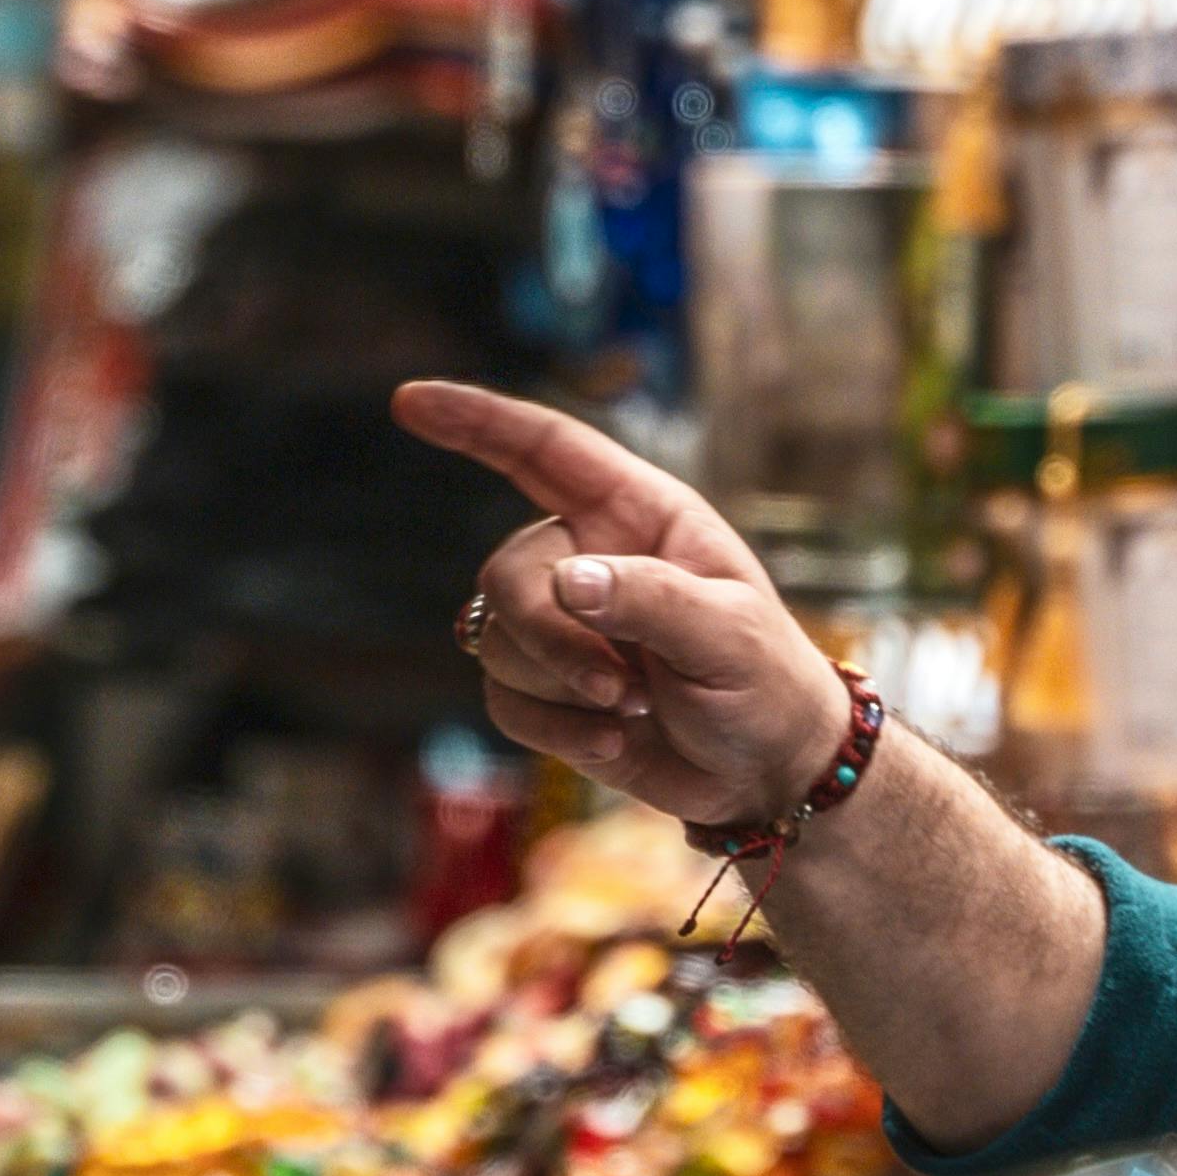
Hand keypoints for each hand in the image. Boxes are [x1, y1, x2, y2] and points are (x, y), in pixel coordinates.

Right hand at [390, 381, 852, 832]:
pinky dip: (555, 729)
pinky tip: (615, 740)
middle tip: (619, 687)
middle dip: (549, 635)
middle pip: (509, 571)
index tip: (411, 402)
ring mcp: (562, 625)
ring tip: (635, 709)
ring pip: (498, 640)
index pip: (544, 451)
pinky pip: (503, 699)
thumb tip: (565, 580)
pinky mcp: (545, 690)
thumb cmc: (764, 682)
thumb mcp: (729, 633)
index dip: (475, 421)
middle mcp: (588, 557)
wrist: (765, 773)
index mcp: (638, 514)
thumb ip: (650, 598)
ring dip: (561, 688)